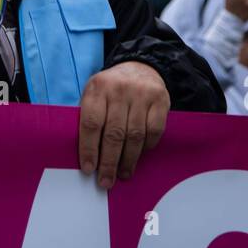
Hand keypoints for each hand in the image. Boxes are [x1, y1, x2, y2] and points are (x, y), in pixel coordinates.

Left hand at [78, 61, 169, 189]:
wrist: (139, 67)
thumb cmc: (111, 90)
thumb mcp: (95, 94)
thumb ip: (90, 118)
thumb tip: (88, 157)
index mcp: (97, 88)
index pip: (91, 123)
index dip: (89, 149)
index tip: (88, 169)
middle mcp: (118, 89)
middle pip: (114, 133)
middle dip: (109, 162)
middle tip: (106, 181)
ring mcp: (141, 93)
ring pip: (135, 135)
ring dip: (128, 160)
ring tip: (123, 174)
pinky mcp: (160, 100)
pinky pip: (154, 131)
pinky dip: (146, 147)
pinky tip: (139, 155)